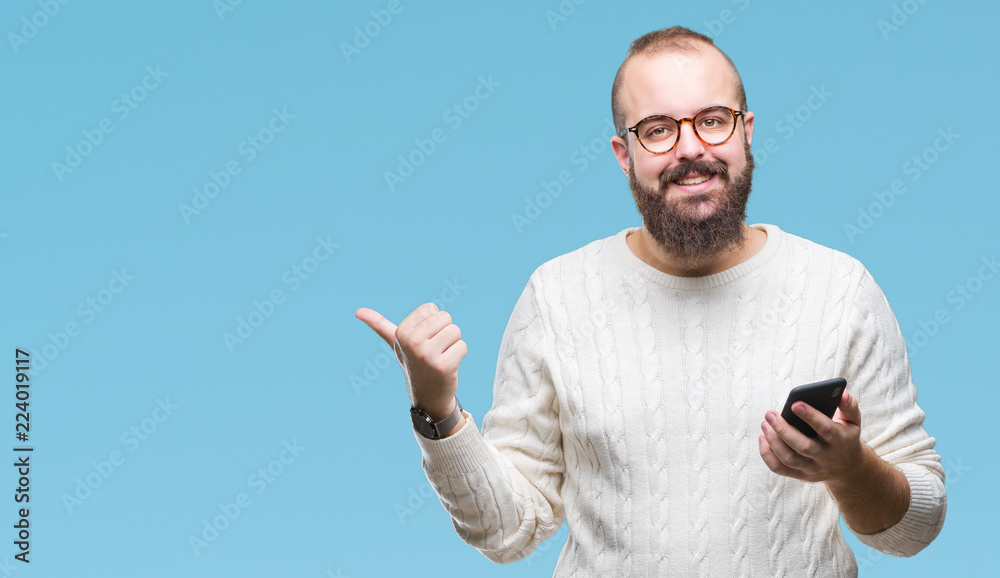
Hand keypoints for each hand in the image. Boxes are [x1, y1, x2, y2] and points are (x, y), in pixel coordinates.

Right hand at [355, 303, 466, 420]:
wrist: (426, 393)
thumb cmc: (413, 361)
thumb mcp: (395, 342)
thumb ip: (379, 325)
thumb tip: (358, 312)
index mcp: (402, 332)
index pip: (432, 308)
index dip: (433, 323)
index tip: (424, 339)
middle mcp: (412, 342)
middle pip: (446, 318)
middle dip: (444, 332)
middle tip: (434, 350)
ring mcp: (427, 355)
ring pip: (455, 331)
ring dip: (453, 344)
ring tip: (441, 356)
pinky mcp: (443, 366)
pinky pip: (462, 347)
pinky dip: (459, 355)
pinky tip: (448, 366)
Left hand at [758, 390, 866, 483]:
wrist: (848, 468)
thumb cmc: (845, 437)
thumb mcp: (853, 422)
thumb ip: (848, 406)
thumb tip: (841, 392)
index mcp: (840, 440)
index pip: (825, 429)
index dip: (810, 416)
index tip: (795, 403)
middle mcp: (826, 457)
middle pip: (803, 446)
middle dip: (784, 429)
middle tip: (770, 414)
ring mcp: (812, 468)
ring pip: (789, 459)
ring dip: (773, 442)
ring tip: (764, 423)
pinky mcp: (801, 475)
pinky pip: (780, 468)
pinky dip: (767, 455)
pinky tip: (762, 438)